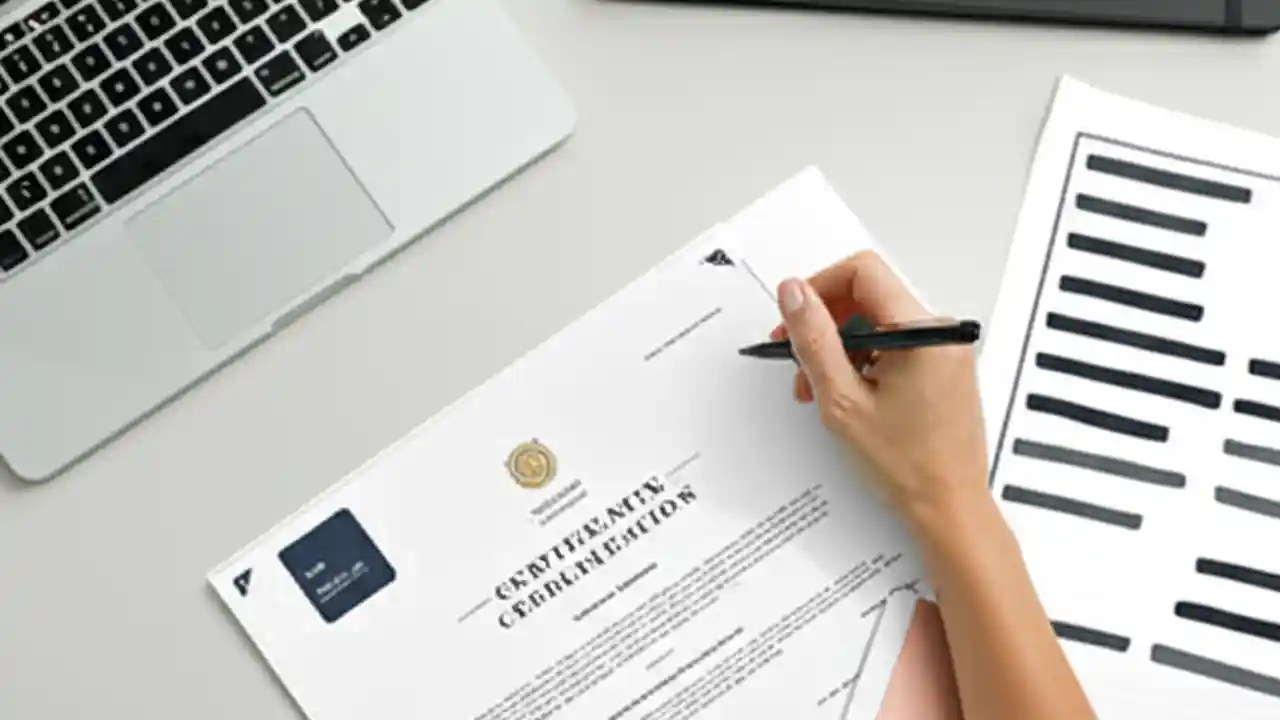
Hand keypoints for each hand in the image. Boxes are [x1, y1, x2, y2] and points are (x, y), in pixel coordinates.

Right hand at [773, 252, 987, 531]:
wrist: (948, 508)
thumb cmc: (908, 466)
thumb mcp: (842, 399)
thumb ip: (814, 339)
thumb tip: (795, 293)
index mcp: (922, 332)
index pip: (863, 272)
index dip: (820, 287)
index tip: (795, 314)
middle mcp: (940, 333)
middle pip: (869, 296)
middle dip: (825, 324)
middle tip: (797, 357)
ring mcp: (945, 351)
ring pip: (878, 323)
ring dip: (840, 347)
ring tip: (818, 387)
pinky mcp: (942, 368)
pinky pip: (894, 345)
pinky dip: (863, 361)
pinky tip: (846, 393)